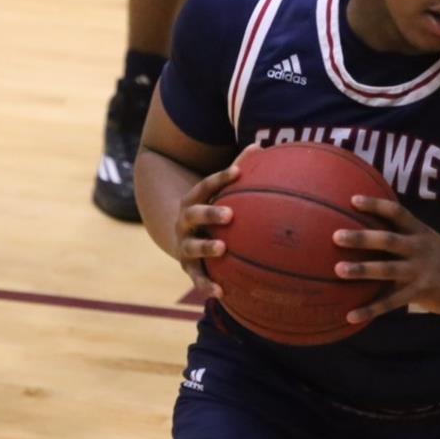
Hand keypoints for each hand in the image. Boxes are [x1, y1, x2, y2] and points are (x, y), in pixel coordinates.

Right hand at [172, 159, 241, 299]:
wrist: (179, 236)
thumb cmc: (209, 210)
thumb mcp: (218, 192)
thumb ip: (237, 170)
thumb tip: (260, 146)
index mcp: (194, 200)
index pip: (205, 186)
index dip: (221, 178)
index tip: (238, 172)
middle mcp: (185, 222)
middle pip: (194, 215)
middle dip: (210, 214)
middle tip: (230, 215)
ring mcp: (184, 244)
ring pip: (192, 246)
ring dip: (205, 247)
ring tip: (222, 249)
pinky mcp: (188, 267)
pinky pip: (196, 277)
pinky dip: (206, 285)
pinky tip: (222, 292)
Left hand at [334, 197, 439, 323]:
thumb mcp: (430, 240)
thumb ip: (406, 235)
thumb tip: (374, 229)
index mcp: (420, 232)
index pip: (397, 213)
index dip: (376, 205)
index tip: (353, 200)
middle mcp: (418, 249)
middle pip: (387, 240)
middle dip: (361, 237)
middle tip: (336, 236)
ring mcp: (419, 271)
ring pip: (386, 270)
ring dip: (362, 269)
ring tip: (338, 270)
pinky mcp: (420, 293)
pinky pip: (390, 302)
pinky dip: (370, 309)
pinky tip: (350, 315)